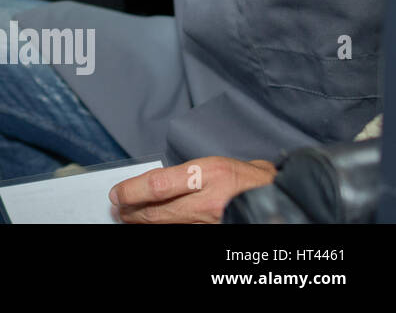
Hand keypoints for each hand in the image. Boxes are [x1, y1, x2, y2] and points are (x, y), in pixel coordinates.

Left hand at [109, 157, 277, 222]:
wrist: (282, 202)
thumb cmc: (249, 179)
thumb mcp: (213, 164)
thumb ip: (181, 174)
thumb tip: (148, 183)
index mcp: (209, 174)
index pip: (158, 185)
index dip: (132, 191)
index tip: (117, 193)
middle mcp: (209, 201)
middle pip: (157, 211)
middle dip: (132, 210)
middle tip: (118, 207)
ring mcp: (211, 222)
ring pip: (166, 224)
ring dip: (143, 221)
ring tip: (130, 216)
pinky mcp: (213, 233)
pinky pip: (181, 231)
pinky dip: (163, 227)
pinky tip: (153, 223)